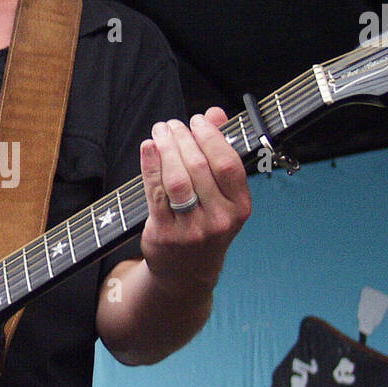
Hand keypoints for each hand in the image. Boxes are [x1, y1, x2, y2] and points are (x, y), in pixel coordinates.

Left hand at [138, 109, 250, 294]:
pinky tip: (148, 148)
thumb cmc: (206, 223)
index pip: (228, 164)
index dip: (211, 137)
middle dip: (182, 138)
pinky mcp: (165, 233)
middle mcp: (219, 220)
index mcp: (239, 207)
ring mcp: (191, 229)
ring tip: (160, 132)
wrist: (186, 272)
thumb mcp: (222, 194)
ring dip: (166, 148)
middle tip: (171, 124)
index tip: (197, 121)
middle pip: (199, 167)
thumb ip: (220, 151)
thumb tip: (214, 113)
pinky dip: (150, 166)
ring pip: (177, 179)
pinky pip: (155, 193)